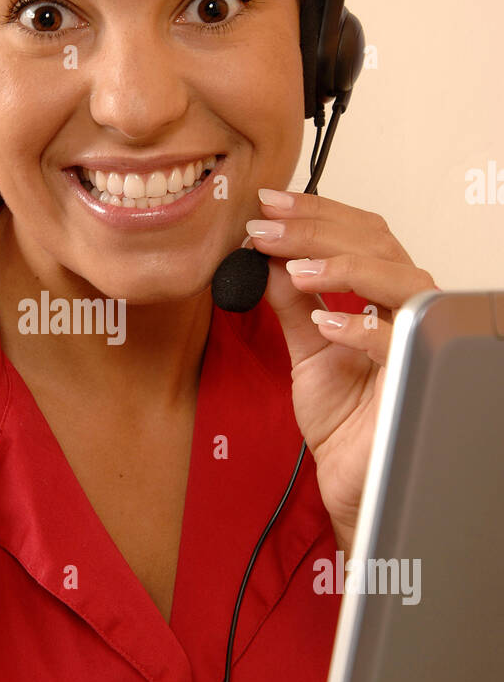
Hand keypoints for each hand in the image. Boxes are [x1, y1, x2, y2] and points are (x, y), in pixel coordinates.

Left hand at [245, 188, 437, 547]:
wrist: (348, 476)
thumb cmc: (343, 418)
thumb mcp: (305, 349)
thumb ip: (291, 303)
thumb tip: (264, 256)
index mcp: (383, 295)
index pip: (360, 233)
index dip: (316, 213)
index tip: (267, 205)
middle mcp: (407, 308)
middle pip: (379, 243)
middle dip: (317, 229)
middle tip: (265, 228)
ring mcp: (417, 338)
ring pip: (401, 278)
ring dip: (342, 266)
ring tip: (291, 267)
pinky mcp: (416, 376)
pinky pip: (399, 340)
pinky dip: (362, 325)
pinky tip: (325, 321)